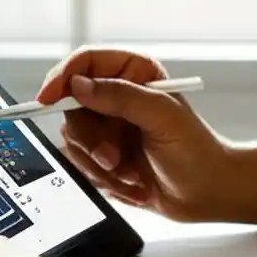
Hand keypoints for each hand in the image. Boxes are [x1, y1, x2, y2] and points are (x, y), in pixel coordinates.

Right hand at [37, 48, 232, 220]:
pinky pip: (82, 165)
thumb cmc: (197, 151)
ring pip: (74, 140)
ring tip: (131, 173)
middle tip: (113, 157)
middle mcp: (117, 97)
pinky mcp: (105, 155)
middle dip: (90, 140)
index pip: (85, 63)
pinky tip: (134, 182)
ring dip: (100, 164)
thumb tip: (79, 85)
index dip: (62, 77)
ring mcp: (109, 127)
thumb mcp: (161, 117)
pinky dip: (105, 179)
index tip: (48, 98)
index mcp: (134, 73)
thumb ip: (119, 96)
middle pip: (72, 107)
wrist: (208, 193)